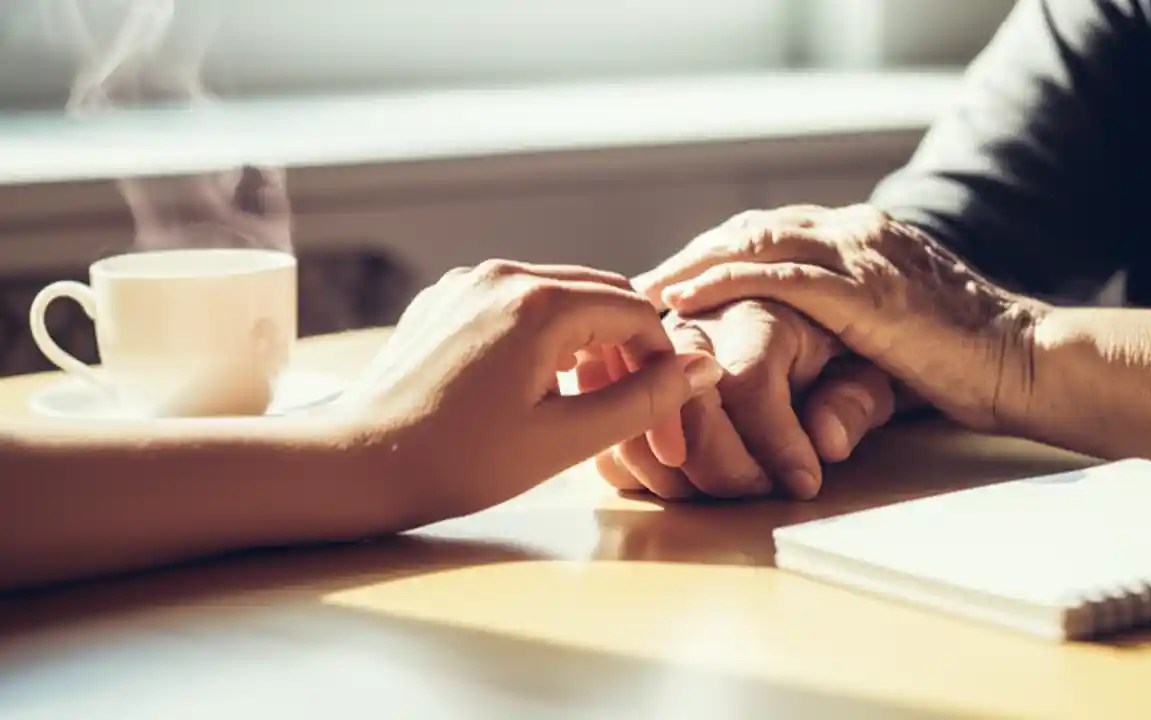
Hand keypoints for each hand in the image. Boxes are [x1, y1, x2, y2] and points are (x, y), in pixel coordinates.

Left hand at [338, 260, 723, 520]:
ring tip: (588, 409)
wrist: (356, 464)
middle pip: (602, 298)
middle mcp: (503, 274)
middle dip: (631, 354)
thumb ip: (641, 399)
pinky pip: (516, 305)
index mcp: (539, 303)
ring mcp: (467, 281)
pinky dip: (544, 340)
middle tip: (639, 418)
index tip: (666, 426)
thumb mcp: (565, 440)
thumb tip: (702, 367)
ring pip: (560, 300)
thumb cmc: (459, 461)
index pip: (638, 315)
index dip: (665, 369)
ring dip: (590, 347)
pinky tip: (536, 391)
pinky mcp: (442, 299)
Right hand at [585, 300, 894, 499]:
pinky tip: (692, 483)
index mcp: (754, 313)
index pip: (747, 382)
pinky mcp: (626, 391)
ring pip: (639, 426)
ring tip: (731, 490)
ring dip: (682, 479)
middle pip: (682, 404)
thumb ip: (852, 403)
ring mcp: (649, 361)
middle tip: (762, 491)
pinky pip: (613, 440)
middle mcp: (691, 329)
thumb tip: (826, 441)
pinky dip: (646, 474)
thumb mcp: (862, 370)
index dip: (776, 443)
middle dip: (723, 468)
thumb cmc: (829, 352)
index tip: (804, 482)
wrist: (792, 323)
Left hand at [633, 204, 1046, 430]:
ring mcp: (859, 253)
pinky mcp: (863, 288)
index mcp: (861, 235)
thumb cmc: (961, 361)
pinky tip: (686, 296)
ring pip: (756, 243)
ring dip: (695, 264)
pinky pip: (778, 276)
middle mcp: (855, 230)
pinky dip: (725, 282)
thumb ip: (844, 333)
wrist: (1024, 361)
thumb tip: (802, 371)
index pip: (772, 232)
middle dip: (695, 254)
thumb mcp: (890, 334)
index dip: (718, 253)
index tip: (675, 279)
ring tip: (649, 287)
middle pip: (752, 229)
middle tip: (646, 282)